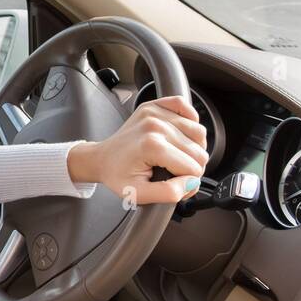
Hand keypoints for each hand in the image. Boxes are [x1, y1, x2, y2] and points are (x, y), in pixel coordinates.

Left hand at [67, 94, 208, 204]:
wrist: (101, 158)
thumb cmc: (118, 175)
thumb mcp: (138, 194)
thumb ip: (168, 193)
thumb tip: (191, 183)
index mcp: (152, 146)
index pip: (194, 169)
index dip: (187, 182)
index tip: (173, 183)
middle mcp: (155, 125)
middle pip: (199, 152)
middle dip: (190, 167)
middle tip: (172, 172)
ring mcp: (154, 113)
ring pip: (199, 133)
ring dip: (192, 147)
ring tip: (174, 156)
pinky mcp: (154, 106)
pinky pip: (185, 108)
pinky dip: (188, 122)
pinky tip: (179, 135)